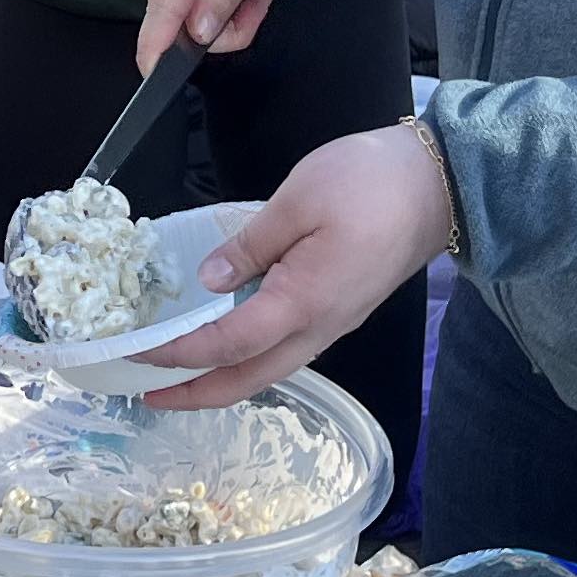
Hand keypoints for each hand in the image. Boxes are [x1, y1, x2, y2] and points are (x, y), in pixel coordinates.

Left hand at [137, 124, 451, 413]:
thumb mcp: (297, 199)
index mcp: (303, 303)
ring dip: (222, 379)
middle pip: (250, 379)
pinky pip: (286, 349)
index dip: (178, 354)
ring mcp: (334, 323)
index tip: (137, 354)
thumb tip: (209, 282)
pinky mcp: (341, 310)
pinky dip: (249, 356)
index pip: (228, 344)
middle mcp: (320, 328)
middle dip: (197, 394)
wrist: (439, 183)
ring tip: (180, 374)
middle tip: (148, 394)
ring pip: (270, 369)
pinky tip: (228, 340)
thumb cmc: (369, 183)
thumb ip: (249, 245)